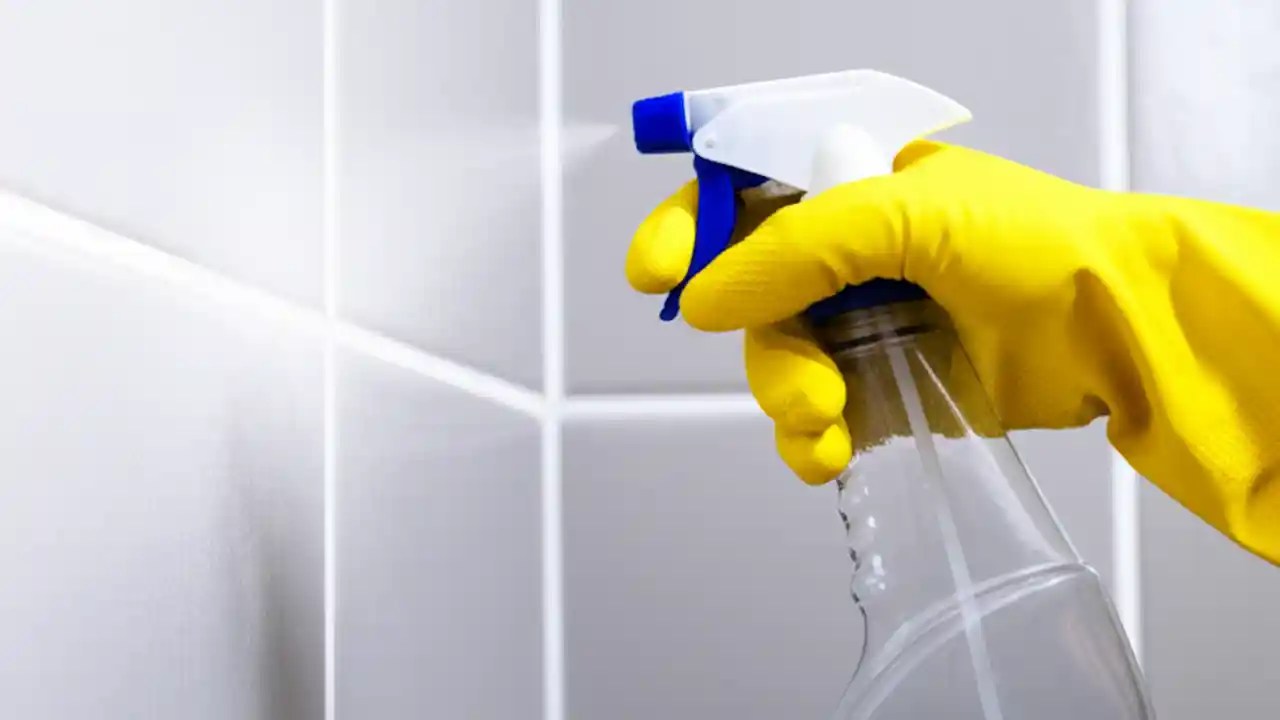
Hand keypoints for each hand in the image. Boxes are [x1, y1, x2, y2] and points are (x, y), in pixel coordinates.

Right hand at [627, 141, 1130, 484]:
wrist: (1118, 330)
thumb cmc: (1030, 245)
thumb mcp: (907, 214)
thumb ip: (798, 248)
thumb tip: (698, 299)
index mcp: (848, 186)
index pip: (740, 196)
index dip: (689, 230)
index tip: (656, 276)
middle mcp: (847, 253)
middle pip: (749, 297)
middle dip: (762, 345)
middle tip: (804, 386)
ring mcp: (864, 322)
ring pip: (776, 364)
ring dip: (786, 399)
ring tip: (827, 422)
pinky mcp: (884, 388)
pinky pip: (814, 420)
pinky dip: (807, 443)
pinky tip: (827, 456)